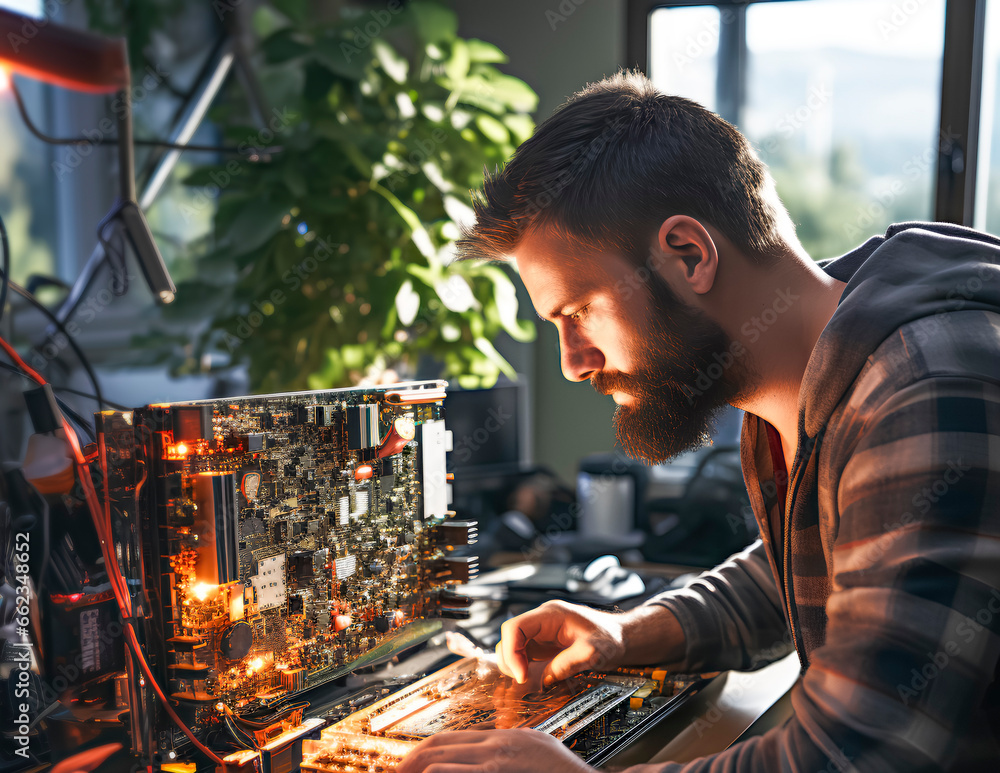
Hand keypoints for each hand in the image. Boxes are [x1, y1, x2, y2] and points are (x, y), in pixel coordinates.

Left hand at [395, 729, 591, 772]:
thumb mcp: (534, 750)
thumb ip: (506, 753)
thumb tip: (478, 763)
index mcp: (502, 738)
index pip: (449, 739)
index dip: (422, 752)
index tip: (406, 765)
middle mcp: (496, 746)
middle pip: (438, 747)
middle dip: (409, 762)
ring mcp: (497, 762)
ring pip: (441, 760)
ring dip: (417, 771)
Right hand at [495, 600, 625, 686]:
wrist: (619, 637)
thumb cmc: (609, 638)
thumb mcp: (592, 653)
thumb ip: (566, 665)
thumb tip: (542, 680)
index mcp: (550, 615)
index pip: (515, 627)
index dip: (511, 652)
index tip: (521, 675)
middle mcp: (541, 621)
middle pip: (509, 637)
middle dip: (511, 660)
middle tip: (524, 681)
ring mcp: (541, 632)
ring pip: (512, 646)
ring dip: (515, 664)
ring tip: (529, 680)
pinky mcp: (543, 644)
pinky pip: (523, 654)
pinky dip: (523, 667)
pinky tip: (533, 679)